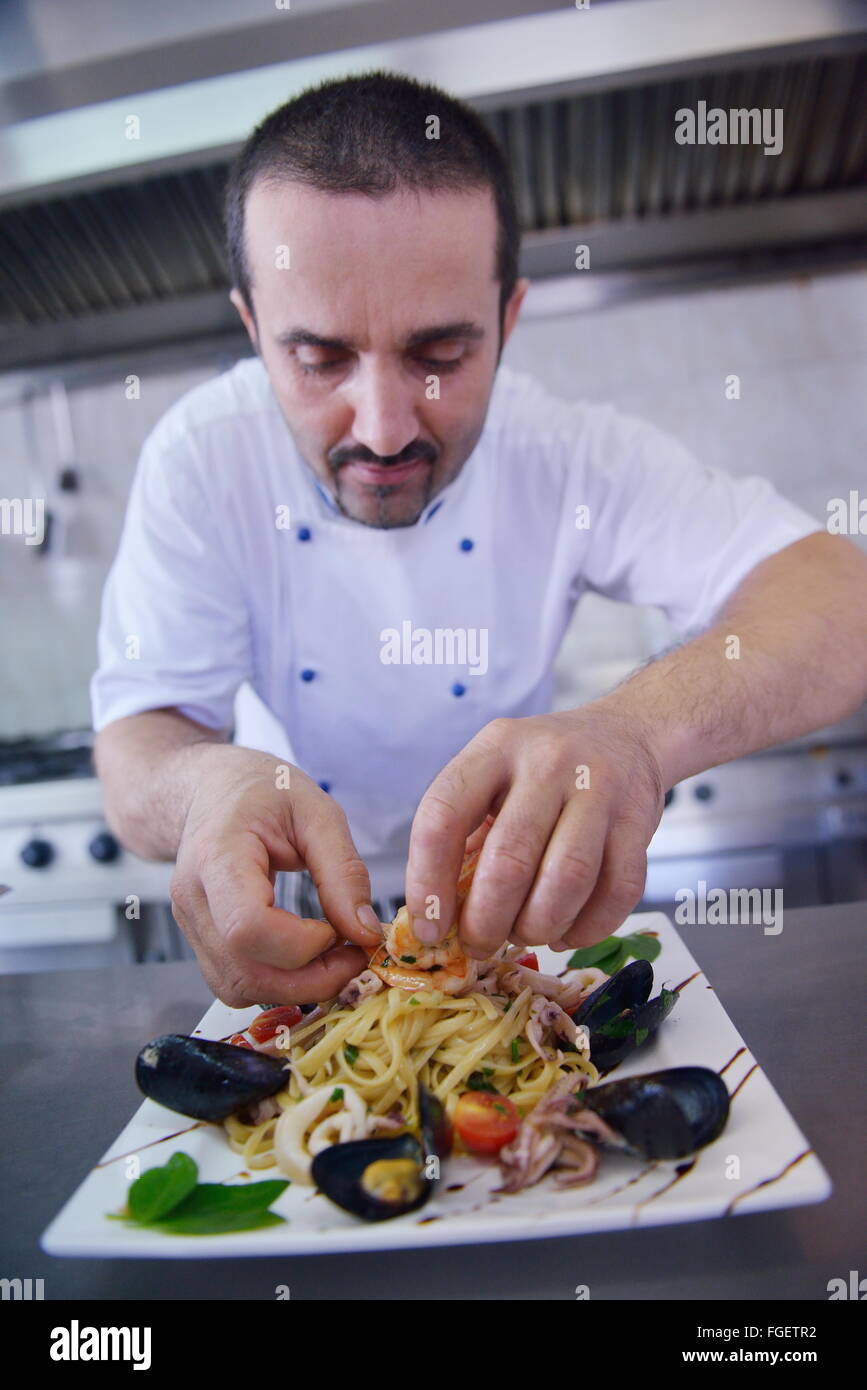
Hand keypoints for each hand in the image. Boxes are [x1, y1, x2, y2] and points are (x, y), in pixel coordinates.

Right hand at [169, 747, 381, 1005]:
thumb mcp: (317, 812)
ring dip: (296, 987)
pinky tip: (308, 957)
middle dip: (310, 978)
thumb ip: (343, 871)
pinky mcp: (201, 942)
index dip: (301, 945)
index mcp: (218, 856)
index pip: (247, 926)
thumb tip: (366, 932)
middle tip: (353, 955)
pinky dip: (278, 983)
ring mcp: (191, 926)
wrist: (211, 788)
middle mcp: (194, 899)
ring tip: (333, 955)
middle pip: (244, 971)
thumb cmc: (264, 791)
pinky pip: (236, 983)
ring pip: (238, 988)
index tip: (338, 929)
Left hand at [404, 701, 664, 958]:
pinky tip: (567, 933)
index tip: (427, 928)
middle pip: (509, 860)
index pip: (443, 816)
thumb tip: (437, 921)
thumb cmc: (543, 771)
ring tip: (525, 935)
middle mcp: (547, 762)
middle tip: (478, 945)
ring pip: (567, 879)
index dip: (427, 880)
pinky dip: (588, 928)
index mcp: (495, 748)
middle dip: (486, 921)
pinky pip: (618, 891)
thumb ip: (466, 837)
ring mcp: (599, 789)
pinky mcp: (639, 820)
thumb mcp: (494, 778)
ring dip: (539, 926)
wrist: (625, 736)